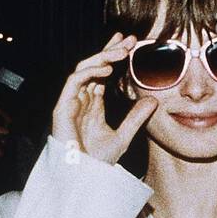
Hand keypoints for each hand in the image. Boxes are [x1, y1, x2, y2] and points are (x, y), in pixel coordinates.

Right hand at [51, 34, 157, 164]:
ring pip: (83, 69)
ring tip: (122, 50)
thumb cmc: (98, 163)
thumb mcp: (123, 136)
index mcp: (92, 104)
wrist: (83, 179)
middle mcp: (80, 100)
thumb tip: (154, 100)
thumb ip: (136, 118)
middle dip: (109, 50)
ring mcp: (70, 103)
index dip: (113, 56)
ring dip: (102, 57)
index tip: (130, 43)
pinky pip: (74, 82)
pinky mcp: (62, 108)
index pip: (101, 73)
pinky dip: (90, 72)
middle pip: (93, 67)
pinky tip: (107, 69)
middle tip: (128, 39)